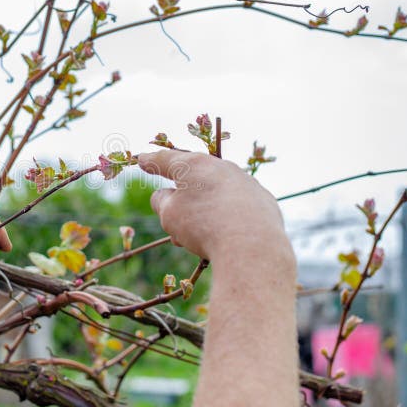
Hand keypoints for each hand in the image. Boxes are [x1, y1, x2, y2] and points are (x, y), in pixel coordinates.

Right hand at [137, 150, 290, 265]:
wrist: (252, 247)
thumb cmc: (203, 226)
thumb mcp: (169, 215)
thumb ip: (162, 201)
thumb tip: (165, 196)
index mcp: (195, 165)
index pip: (166, 159)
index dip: (151, 161)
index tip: (142, 159)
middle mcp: (222, 168)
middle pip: (194, 179)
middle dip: (182, 197)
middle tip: (174, 221)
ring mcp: (246, 183)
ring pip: (216, 195)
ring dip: (203, 212)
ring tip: (196, 239)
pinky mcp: (264, 202)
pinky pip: (237, 207)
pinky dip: (227, 218)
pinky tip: (226, 237)